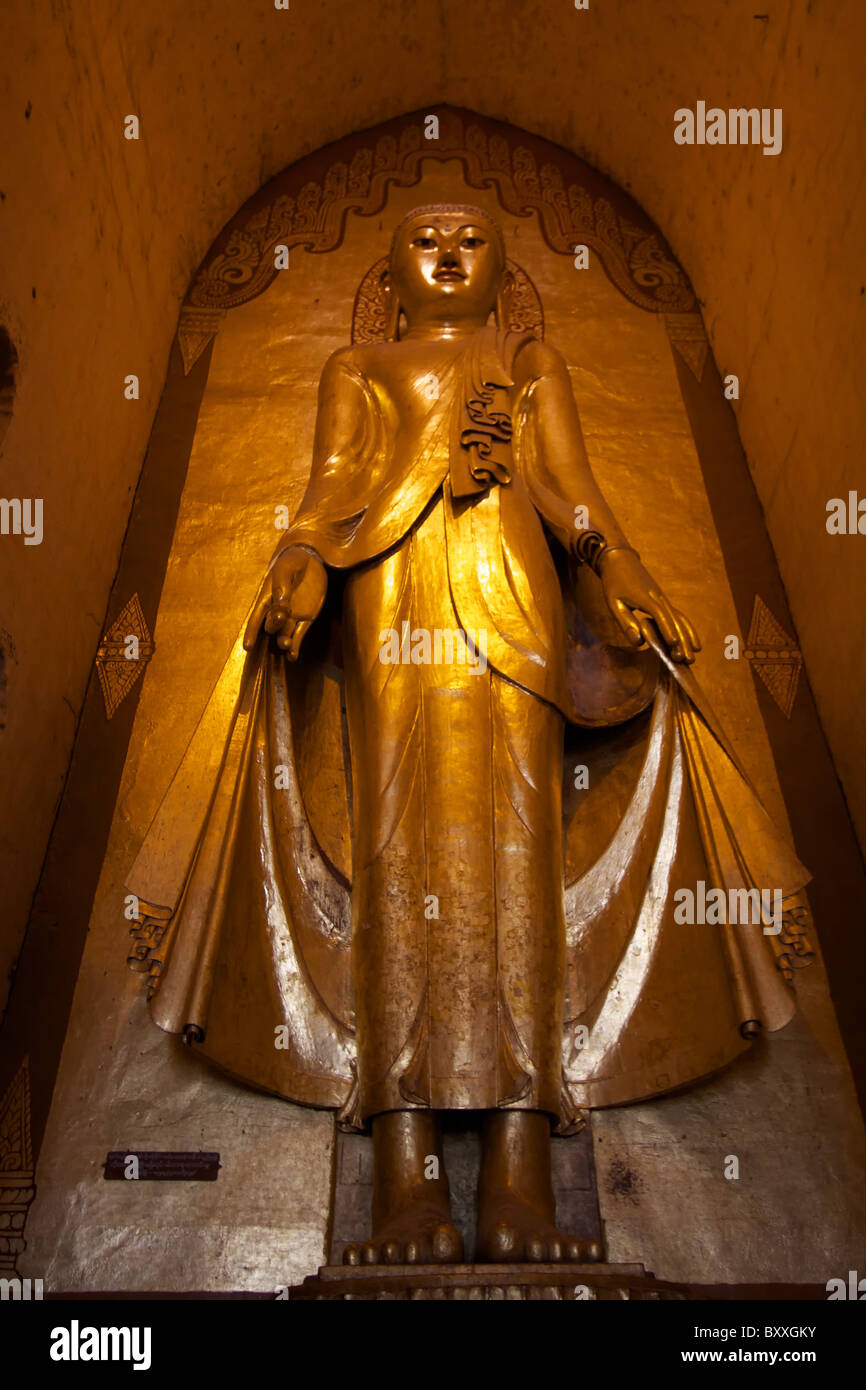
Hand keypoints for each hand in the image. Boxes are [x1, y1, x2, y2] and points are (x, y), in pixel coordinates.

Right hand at [243, 545, 326, 659]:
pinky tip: (293, 656)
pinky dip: (295, 647)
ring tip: (286, 645)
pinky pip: (299, 636)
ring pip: (284, 635)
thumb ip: (282, 585)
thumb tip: (280, 602)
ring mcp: (291, 617)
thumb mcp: (286, 569)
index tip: (247, 647)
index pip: (256, 618)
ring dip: (284, 642)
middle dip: (274, 626)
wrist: (311, 561)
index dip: (251, 633)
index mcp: (267, 598)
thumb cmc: (293, 562)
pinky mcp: (306, 619)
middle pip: (271, 626)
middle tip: (281, 616)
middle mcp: (277, 611)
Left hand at [597, 546, 699, 663]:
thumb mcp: (614, 603)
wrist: (620, 560)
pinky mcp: (663, 601)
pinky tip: (693, 641)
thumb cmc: (614, 583)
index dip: (667, 630)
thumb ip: (625, 622)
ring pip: (680, 619)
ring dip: (688, 636)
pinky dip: (687, 628)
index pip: (660, 616)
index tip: (674, 645)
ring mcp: (663, 599)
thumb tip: (638, 642)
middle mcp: (659, 598)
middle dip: (683, 640)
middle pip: (675, 620)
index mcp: (646, 598)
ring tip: (695, 654)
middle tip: (687, 659)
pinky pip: (678, 616)